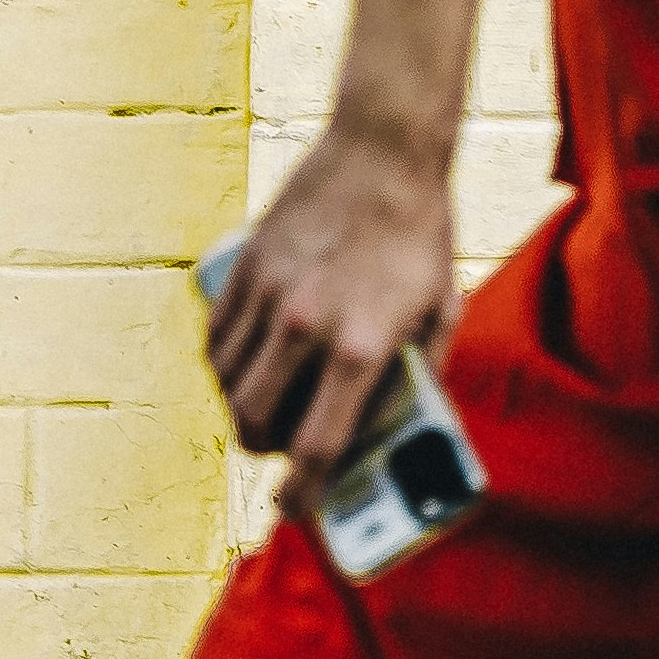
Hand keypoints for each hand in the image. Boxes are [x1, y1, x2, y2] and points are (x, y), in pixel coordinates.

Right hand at [208, 121, 454, 513]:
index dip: (301, 495)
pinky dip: (224, 367)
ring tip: (266, 408)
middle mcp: (307, 325)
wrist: (384, 148)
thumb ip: (421, 374)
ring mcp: (269, 294)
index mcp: (362, 346)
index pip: (315, 448)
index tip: (297, 510)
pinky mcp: (246, 266)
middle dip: (264, 451)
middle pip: (254, 423)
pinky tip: (245, 367)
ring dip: (243, 409)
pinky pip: (216, 339)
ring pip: (227, 384)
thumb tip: (401, 430)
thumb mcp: (442, 309)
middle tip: (282, 451)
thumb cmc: (421, 232)